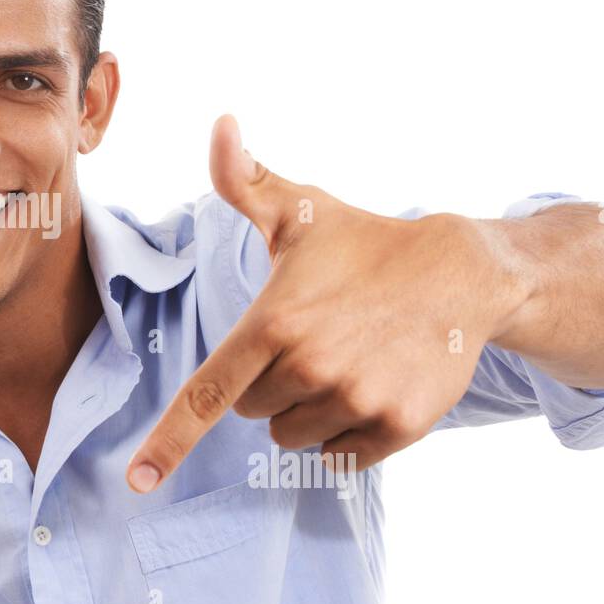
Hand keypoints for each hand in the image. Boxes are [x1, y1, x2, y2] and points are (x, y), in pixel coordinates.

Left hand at [125, 114, 529, 489]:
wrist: (464, 273)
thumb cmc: (365, 243)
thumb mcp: (300, 211)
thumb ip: (244, 179)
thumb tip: (219, 123)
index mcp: (274, 322)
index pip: (207, 394)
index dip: (168, 442)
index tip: (139, 481)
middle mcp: (311, 366)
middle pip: (250, 413)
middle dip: (267, 385)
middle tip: (310, 342)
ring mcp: (357, 400)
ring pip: (291, 436)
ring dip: (305, 409)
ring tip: (343, 361)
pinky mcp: (397, 427)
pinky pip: (339, 456)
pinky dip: (345, 432)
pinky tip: (369, 386)